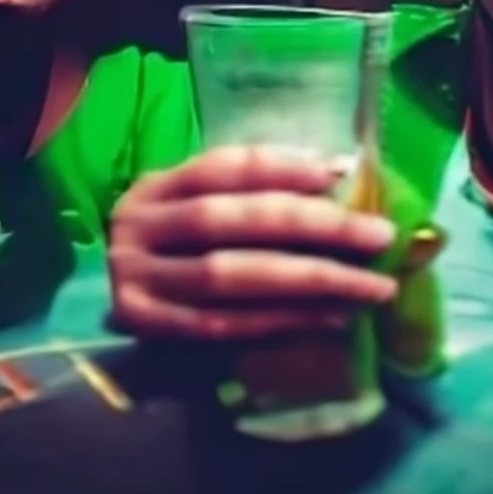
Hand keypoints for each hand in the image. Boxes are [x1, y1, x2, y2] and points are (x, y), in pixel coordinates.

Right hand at [109, 146, 397, 339]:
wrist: (116, 291)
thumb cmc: (175, 239)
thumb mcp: (198, 201)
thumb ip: (254, 186)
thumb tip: (338, 169)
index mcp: (156, 185)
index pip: (223, 167)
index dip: (282, 166)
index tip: (339, 174)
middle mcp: (141, 226)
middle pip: (232, 219)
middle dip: (312, 225)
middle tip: (376, 235)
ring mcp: (139, 279)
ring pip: (230, 276)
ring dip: (308, 281)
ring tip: (369, 287)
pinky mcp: (145, 327)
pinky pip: (223, 326)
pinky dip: (281, 321)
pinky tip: (330, 318)